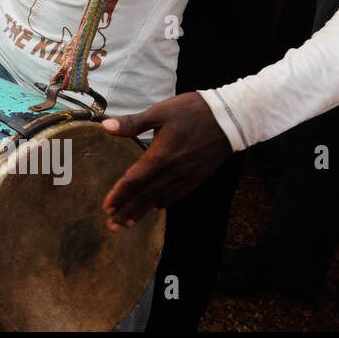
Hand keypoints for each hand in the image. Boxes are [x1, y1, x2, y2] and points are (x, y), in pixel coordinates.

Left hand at [100, 92, 232, 230]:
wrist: (232, 118)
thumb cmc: (193, 111)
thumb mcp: (160, 112)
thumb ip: (133, 123)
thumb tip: (106, 127)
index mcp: (161, 155)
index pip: (135, 180)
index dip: (119, 195)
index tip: (107, 208)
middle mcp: (174, 170)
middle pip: (146, 195)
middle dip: (127, 212)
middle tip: (112, 226)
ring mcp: (188, 175)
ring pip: (161, 198)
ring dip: (143, 211)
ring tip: (128, 222)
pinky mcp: (199, 175)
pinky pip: (178, 194)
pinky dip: (164, 203)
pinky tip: (156, 207)